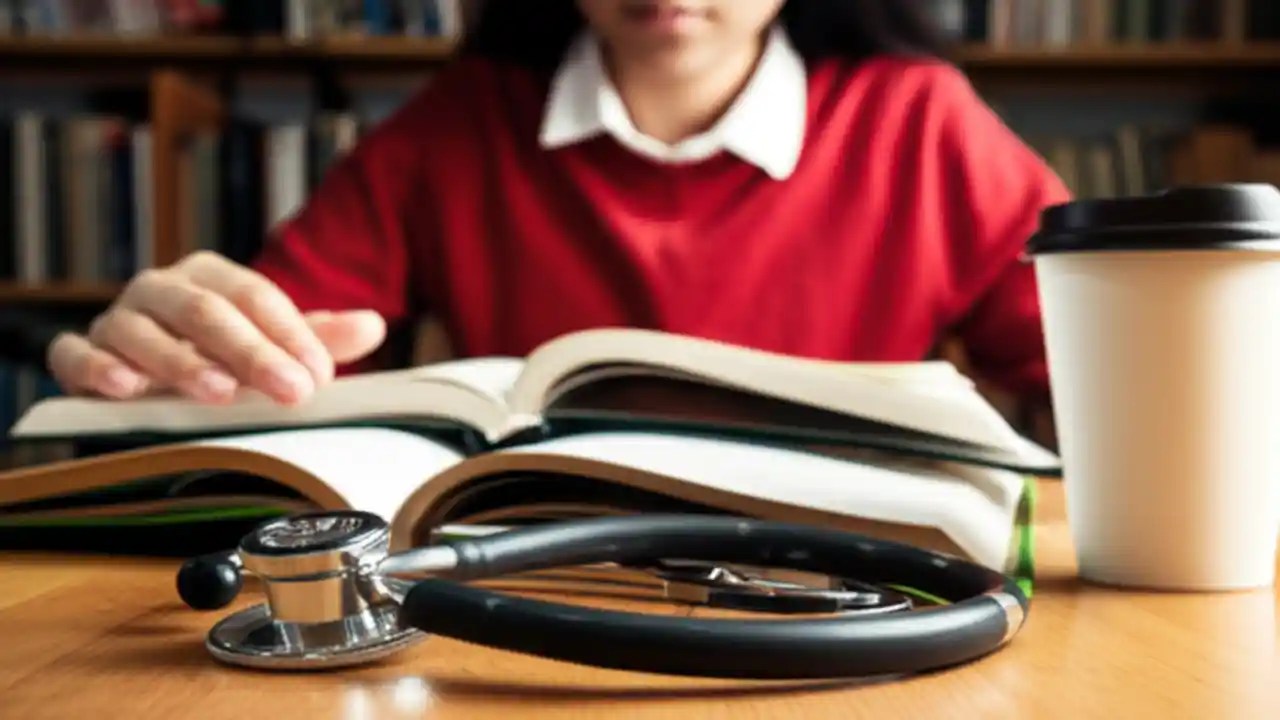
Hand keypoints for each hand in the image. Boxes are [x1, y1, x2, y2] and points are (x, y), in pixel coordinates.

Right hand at [47, 251, 385, 404]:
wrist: (148, 381)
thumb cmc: (221, 359)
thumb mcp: (272, 347)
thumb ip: (318, 337)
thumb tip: (373, 326)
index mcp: (212, 279)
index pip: (255, 297)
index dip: (290, 334)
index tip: (320, 374)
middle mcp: (161, 291)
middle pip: (205, 312)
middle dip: (251, 352)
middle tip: (290, 390)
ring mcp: (117, 321)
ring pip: (143, 332)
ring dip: (181, 362)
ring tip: (218, 392)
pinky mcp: (79, 356)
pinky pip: (77, 355)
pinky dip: (96, 368)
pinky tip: (125, 387)